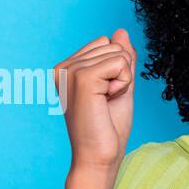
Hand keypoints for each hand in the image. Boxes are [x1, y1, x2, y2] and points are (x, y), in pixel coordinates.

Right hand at [54, 27, 137, 169]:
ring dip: (123, 80)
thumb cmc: (108, 128)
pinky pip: (121, 63)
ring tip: (105, 103)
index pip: (107, 44)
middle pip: (113, 45)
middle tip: (106, 101)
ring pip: (119, 53)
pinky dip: (124, 83)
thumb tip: (121, 31)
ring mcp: (70, 70)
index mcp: (68, 67)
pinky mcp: (82, 77)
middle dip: (122, 74)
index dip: (119, 69)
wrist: (99, 157)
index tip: (106, 95)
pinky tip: (107, 101)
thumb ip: (121, 60)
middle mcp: (64, 66)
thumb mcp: (120, 86)